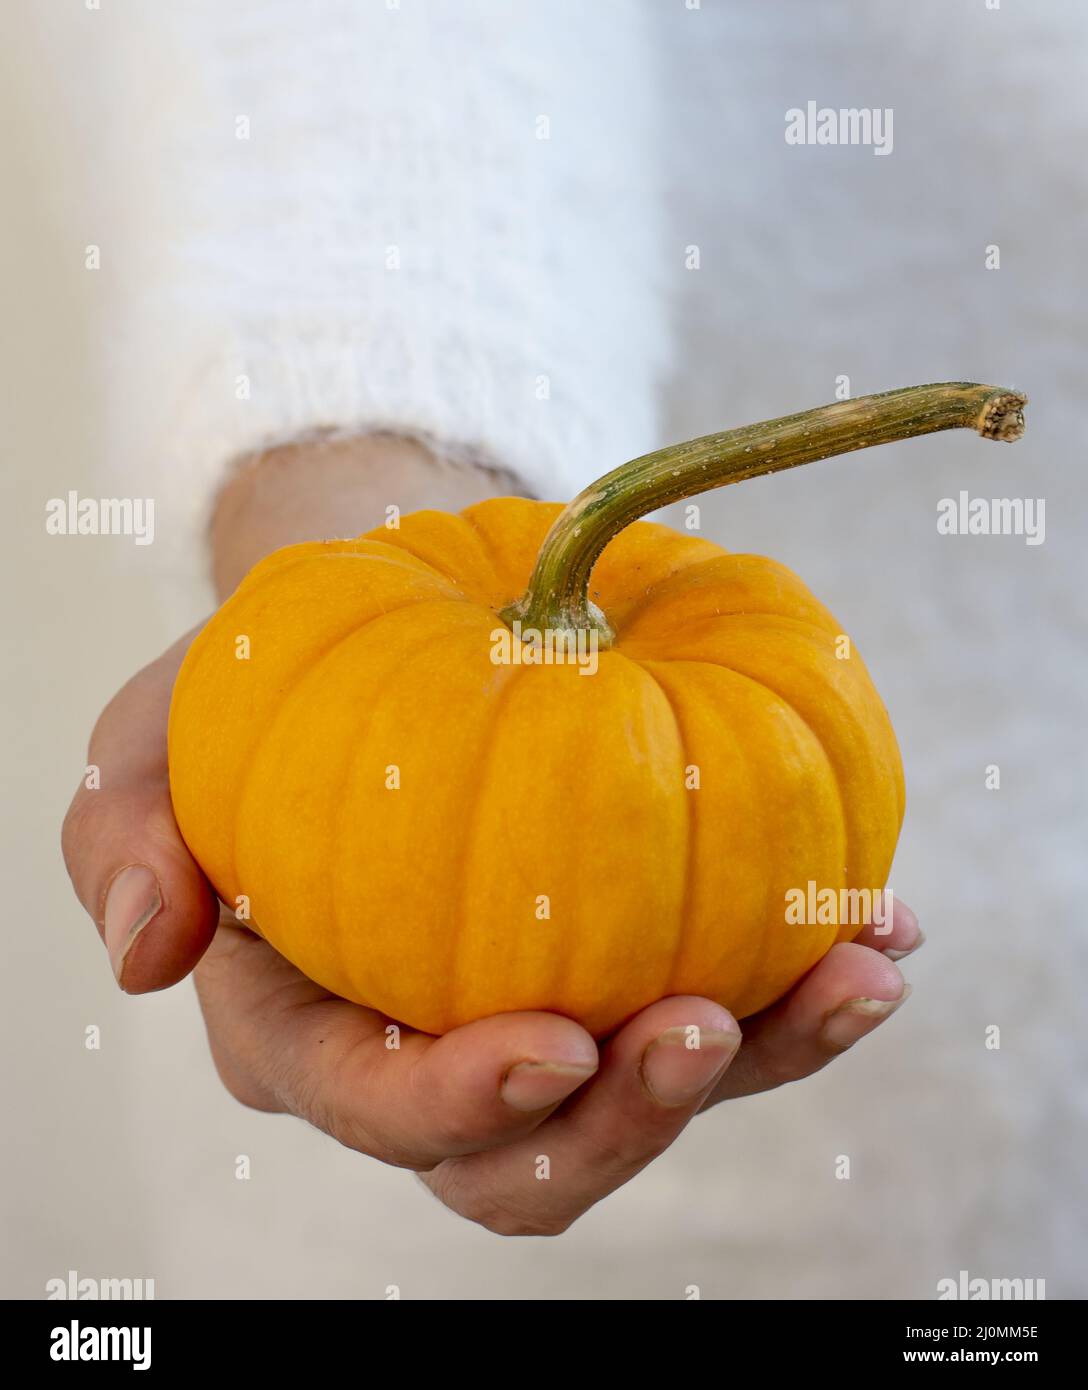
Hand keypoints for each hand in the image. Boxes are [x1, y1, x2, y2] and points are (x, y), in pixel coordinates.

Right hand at [61, 436, 920, 1235]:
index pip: (370, 1102)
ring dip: (761, 1057)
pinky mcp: (632, 963)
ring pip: (648, 1095)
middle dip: (624, 1124)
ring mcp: (545, 1013)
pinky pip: (724, 998)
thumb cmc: (263, 694)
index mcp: (308, 1025)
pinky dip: (801, 971)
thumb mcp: (157, 736)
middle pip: (526, 1158)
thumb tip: (142, 952)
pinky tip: (875, 920)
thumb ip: (123, 832)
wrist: (383, 632)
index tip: (549, 1042)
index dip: (455, 1104)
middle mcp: (433, 1049)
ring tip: (853, 974)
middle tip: (706, 1029)